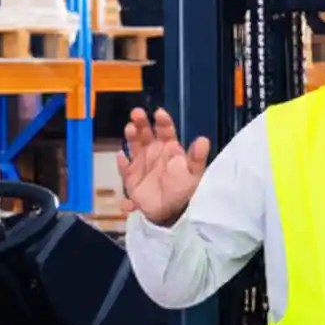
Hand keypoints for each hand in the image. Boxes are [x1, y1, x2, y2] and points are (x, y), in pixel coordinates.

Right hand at [116, 107, 210, 225]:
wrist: (170, 211)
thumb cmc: (183, 189)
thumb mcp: (193, 173)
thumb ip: (197, 157)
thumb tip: (203, 140)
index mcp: (169, 148)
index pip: (165, 131)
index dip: (162, 121)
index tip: (159, 113)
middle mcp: (153, 152)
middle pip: (146, 133)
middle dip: (141, 122)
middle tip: (137, 113)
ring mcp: (141, 163)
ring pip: (134, 146)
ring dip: (131, 137)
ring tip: (130, 128)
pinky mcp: (130, 177)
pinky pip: (124, 168)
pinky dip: (121, 163)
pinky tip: (121, 156)